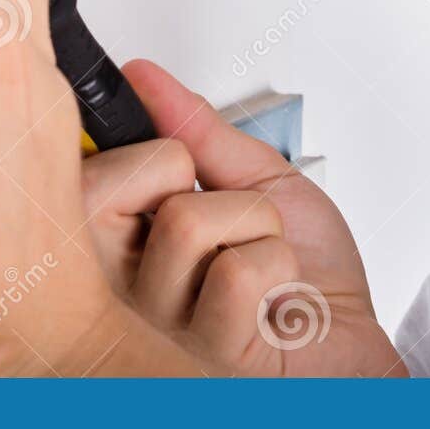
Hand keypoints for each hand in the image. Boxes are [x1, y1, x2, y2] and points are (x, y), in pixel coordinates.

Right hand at [81, 60, 405, 376]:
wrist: (349, 340)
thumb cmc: (305, 272)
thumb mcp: (252, 176)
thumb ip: (195, 128)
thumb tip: (142, 77)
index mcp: (124, 239)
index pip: (80, 166)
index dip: (151, 151)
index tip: (184, 170)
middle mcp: (122, 284)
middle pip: (101, 190)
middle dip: (185, 170)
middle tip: (222, 208)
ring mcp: (157, 323)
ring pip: (184, 220)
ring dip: (255, 222)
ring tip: (261, 254)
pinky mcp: (205, 351)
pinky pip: (232, 273)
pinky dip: (276, 263)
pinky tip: (271, 295)